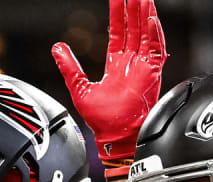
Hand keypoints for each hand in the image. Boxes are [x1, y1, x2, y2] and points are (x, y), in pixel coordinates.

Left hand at [52, 0, 166, 176]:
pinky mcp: (152, 74)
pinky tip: (150, 19)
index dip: (117, 14)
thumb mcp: (79, 88)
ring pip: (146, 33)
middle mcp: (132, 63)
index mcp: (116, 64)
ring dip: (145, 14)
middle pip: (134, 27)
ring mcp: (143, 67)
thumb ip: (69, 67)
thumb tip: (57, 47)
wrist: (115, 137)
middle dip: (133, 7)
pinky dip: (154, 33)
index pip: (118, 31)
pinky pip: (155, 49)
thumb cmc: (101, 121)